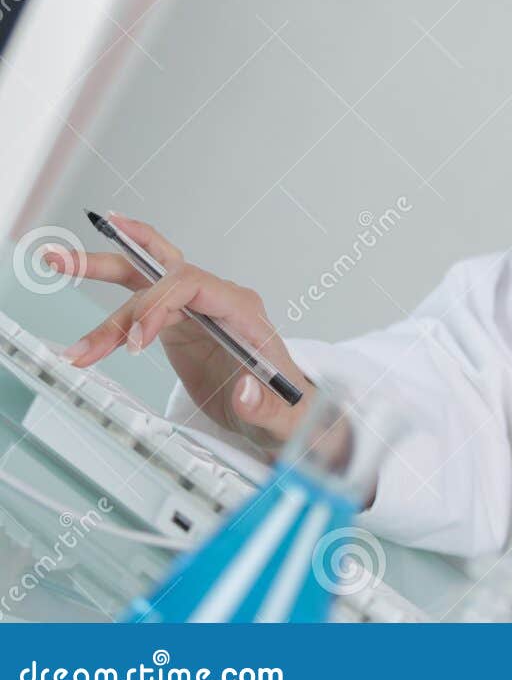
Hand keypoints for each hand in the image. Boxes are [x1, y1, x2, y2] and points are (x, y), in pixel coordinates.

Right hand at [45, 213, 311, 444]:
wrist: (285, 411)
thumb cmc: (287, 408)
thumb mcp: (282, 416)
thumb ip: (265, 406)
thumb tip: (245, 391)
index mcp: (245, 313)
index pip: (194, 287)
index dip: (157, 307)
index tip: (132, 343)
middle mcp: (220, 301)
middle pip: (165, 273)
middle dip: (119, 282)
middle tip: (73, 289)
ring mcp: (199, 307)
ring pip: (148, 275)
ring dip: (102, 268)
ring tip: (56, 263)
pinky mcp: (181, 321)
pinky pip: (143, 292)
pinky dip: (112, 283)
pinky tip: (83, 264)